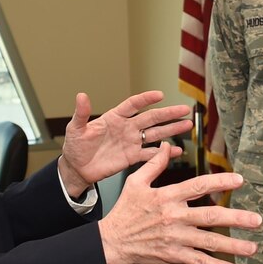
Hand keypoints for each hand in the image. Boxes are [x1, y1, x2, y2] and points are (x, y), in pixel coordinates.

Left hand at [58, 90, 192, 195]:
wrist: (77, 168)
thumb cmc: (75, 146)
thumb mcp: (75, 128)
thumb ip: (81, 113)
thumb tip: (81, 95)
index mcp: (114, 117)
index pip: (133, 105)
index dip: (146, 99)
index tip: (160, 95)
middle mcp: (127, 128)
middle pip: (151, 118)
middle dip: (169, 114)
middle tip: (185, 110)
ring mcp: (132, 142)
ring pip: (156, 134)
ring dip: (171, 130)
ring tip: (187, 126)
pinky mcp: (132, 158)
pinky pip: (151, 154)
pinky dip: (164, 153)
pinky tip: (177, 151)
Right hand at [98, 142, 260, 263]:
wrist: (112, 241)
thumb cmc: (124, 211)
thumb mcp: (136, 182)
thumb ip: (155, 164)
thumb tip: (168, 146)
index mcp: (167, 196)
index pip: (198, 186)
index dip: (220, 182)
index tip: (239, 180)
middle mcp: (174, 217)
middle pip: (210, 216)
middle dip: (236, 218)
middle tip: (257, 220)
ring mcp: (175, 238)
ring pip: (208, 242)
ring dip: (232, 246)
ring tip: (252, 248)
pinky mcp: (172, 255)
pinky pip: (197, 261)